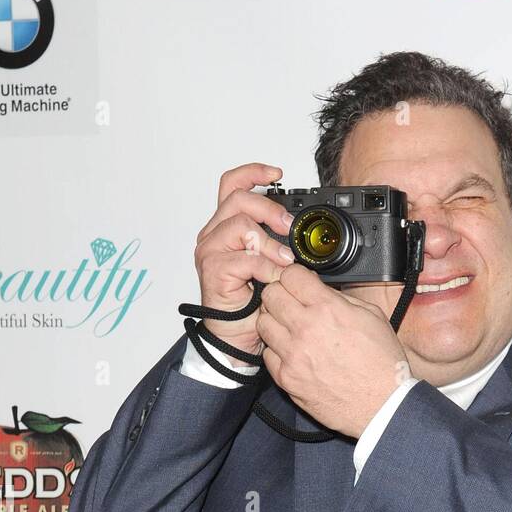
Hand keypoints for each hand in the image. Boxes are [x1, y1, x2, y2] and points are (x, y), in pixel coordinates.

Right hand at [194, 162, 296, 360]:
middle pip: (238, 198)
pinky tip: (275, 278)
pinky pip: (244, 257)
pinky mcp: (213, 270)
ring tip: (285, 260)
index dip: (254, 172)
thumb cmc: (252, 306)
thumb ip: (278, 243)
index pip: (233, 185)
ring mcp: (210, 251)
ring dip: (269, 241)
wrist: (236, 339)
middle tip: (289, 227)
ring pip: (241, 223)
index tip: (278, 174)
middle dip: (270, 208)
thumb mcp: (271, 266)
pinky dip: (265, 266)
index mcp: (226, 227)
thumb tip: (300, 232)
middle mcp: (214, 235)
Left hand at [255, 264, 412, 438]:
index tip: (299, 284)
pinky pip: (267, 355)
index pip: (290, 275)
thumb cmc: (382, 363)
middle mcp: (305, 329)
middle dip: (280, 294)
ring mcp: (293, 355)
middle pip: (270, 295)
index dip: (294, 277)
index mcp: (328, 309)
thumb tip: (319, 289)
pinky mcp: (287, 378)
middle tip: (291, 303)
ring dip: (274, 321)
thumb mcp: (371, 316)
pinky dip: (276, 351)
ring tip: (290, 329)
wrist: (382, 405)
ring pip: (262, 323)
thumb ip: (340, 298)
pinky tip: (293, 353)